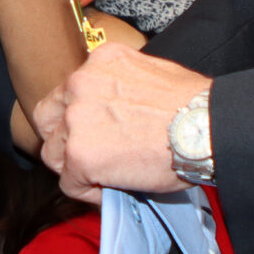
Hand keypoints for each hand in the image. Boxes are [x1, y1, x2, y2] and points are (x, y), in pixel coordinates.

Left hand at [33, 46, 209, 199]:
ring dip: (76, 168)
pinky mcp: (79, 155)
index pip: (67, 93)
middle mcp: (80, 84)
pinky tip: (114, 187)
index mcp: (98, 62)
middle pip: (48, 119)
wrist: (205, 127)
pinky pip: (69, 183)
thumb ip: (120, 86)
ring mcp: (76, 120)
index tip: (93, 134)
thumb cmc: (192, 105)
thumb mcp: (150, 73)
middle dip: (63, 139)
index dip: (75, 118)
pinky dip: (88, 191)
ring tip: (106, 176)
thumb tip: (115, 111)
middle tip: (88, 156)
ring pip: (54, 154)